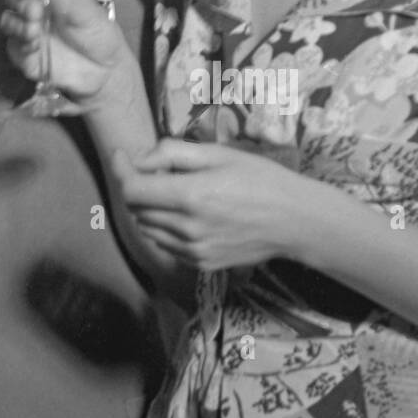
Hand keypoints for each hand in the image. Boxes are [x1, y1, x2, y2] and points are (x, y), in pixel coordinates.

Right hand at [0, 0, 138, 114]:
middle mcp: (35, 10)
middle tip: (34, 10)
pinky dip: (21, 44)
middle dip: (20, 2)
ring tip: (34, 30)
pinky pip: (13, 46)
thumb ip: (68, 0)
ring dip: (17, 23)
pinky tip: (34, 46)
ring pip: (8, 21)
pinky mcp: (25, 55)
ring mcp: (28, 31)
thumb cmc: (100, 36)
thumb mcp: (90, 15)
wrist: (104, 73)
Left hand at [110, 138, 317, 270]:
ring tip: (171, 191)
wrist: (295, 221)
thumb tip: (141, 160)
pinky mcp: (201, 264)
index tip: (123, 155)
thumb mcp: (218, 153)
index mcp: (190, 196)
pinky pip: (165, 244)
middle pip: (136, 209)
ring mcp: (194, 250)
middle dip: (136, 185)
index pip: (132, 190)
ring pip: (147, 228)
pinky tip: (184, 213)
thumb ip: (172, 152)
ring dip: (148, 208)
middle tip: (153, 169)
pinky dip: (163, 227)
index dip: (121, 170)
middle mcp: (187, 228)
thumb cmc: (260, 178)